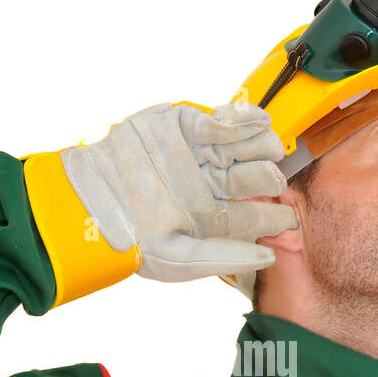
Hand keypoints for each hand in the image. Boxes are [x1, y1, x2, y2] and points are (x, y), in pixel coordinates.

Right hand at [59, 101, 297, 281]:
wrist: (88, 201)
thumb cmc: (130, 239)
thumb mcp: (179, 258)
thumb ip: (225, 256)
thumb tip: (269, 257)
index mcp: (212, 217)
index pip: (252, 215)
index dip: (273, 215)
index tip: (288, 217)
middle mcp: (209, 184)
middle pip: (251, 178)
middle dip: (267, 176)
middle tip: (273, 178)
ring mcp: (198, 153)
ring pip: (240, 146)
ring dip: (259, 144)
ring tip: (268, 144)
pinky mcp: (183, 125)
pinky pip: (218, 121)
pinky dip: (238, 118)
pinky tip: (256, 120)